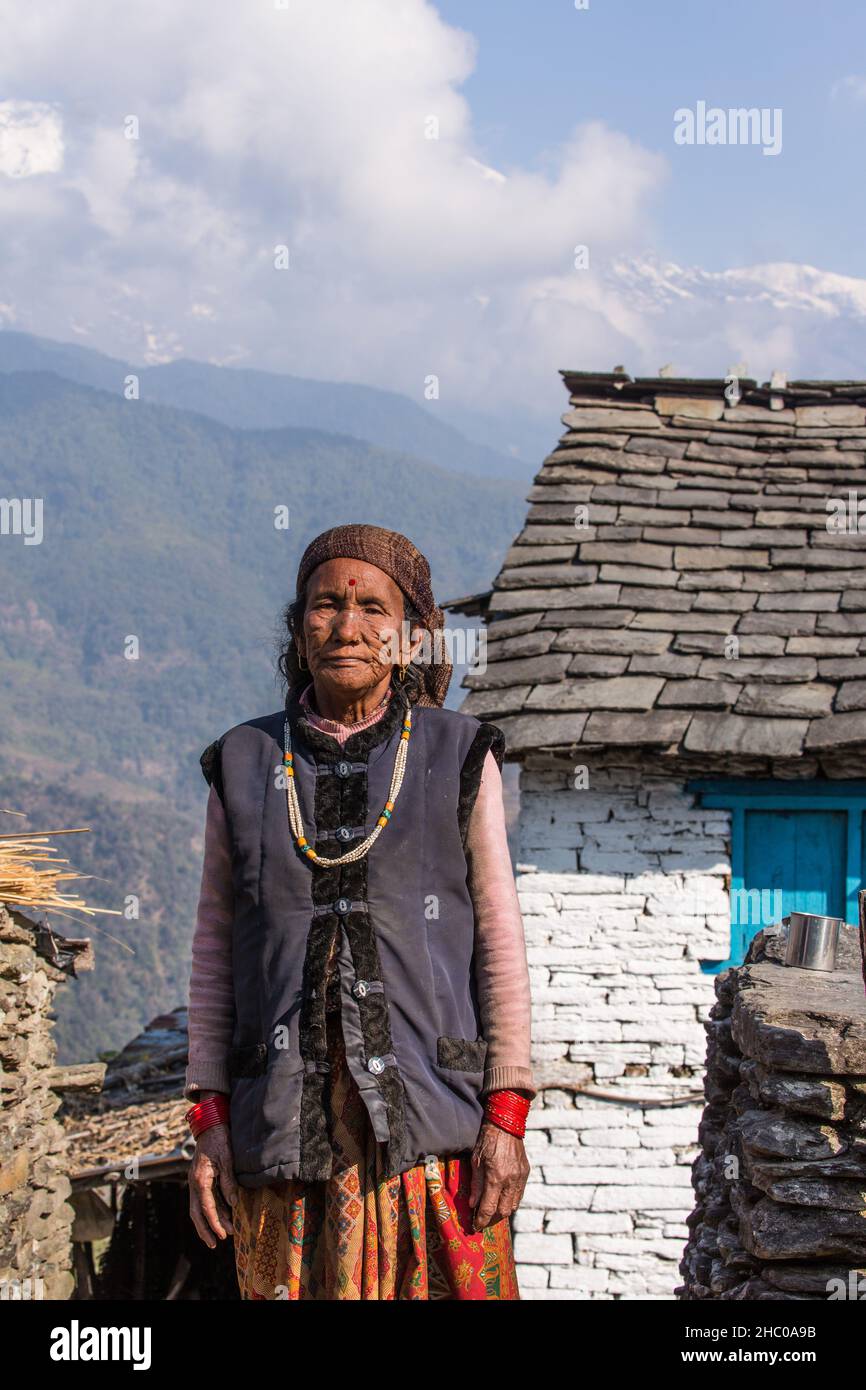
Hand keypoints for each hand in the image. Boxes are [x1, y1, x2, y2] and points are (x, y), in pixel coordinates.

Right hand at [188, 1115, 238, 1248]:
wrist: (210, 1125)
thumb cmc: (219, 1140)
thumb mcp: (227, 1160)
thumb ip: (229, 1182)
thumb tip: (233, 1203)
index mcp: (200, 1179)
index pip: (206, 1206)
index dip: (214, 1222)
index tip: (222, 1234)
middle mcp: (194, 1183)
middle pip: (196, 1212)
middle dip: (205, 1229)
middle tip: (214, 1244)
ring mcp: (195, 1182)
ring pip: (198, 1208)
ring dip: (208, 1222)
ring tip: (218, 1236)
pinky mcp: (200, 1180)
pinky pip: (203, 1200)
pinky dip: (210, 1211)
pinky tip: (219, 1218)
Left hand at [468, 1120, 529, 1230]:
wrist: (505, 1124)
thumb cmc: (486, 1140)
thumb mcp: (475, 1161)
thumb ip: (475, 1184)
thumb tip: (473, 1205)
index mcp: (495, 1177)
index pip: (489, 1208)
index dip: (481, 1220)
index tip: (476, 1227)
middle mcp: (510, 1180)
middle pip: (503, 1211)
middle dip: (492, 1219)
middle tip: (483, 1219)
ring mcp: (520, 1177)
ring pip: (513, 1205)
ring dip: (503, 1211)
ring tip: (492, 1211)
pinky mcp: (526, 1172)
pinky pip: (519, 1194)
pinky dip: (511, 1200)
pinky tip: (502, 1198)